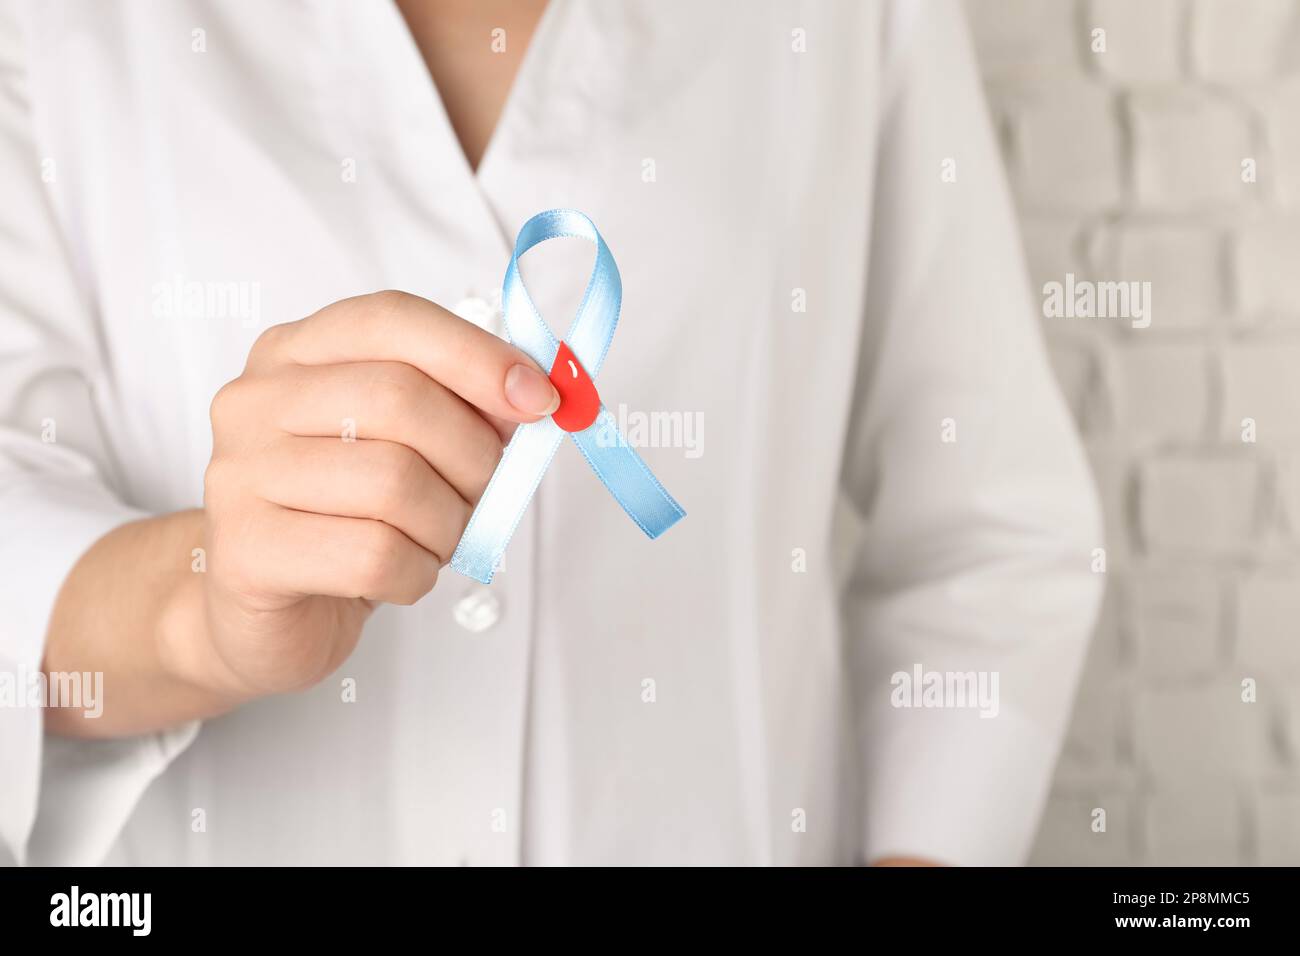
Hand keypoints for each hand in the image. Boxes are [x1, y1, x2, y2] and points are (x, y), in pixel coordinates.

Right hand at [188, 290, 557, 698]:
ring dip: (448, 523)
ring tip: (435, 540)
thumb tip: (530, 393)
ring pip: (394, 482)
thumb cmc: (347, 521)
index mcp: (295, 352)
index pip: (392, 318)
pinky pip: (374, 555)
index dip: (477, 354)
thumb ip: (464, 407)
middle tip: (483, 494)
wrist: (264, 617)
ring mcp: (239, 473)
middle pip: (400, 397)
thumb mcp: (409, 447)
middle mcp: (255, 400)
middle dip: (473, 454)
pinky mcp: (245, 550)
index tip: (539, 399)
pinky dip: (416, 573)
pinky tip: (402, 576)